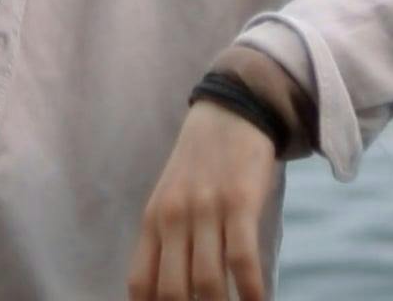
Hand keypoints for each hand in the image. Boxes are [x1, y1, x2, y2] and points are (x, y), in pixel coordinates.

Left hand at [126, 99, 276, 300]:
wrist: (232, 109)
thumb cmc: (201, 163)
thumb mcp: (171, 198)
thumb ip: (166, 241)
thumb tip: (168, 293)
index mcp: (154, 219)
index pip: (141, 284)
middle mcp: (175, 216)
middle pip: (172, 291)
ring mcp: (207, 208)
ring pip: (207, 282)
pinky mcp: (239, 201)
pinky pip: (242, 259)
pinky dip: (251, 291)